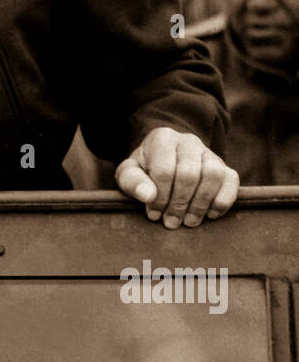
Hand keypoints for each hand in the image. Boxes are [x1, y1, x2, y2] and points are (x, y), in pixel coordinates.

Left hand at [115, 127, 238, 227]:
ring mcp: (209, 152)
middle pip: (189, 174)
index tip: (154, 214)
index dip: (160, 197)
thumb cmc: (145, 169)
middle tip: (171, 222)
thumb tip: (147, 195)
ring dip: (201, 203)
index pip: (164, 170)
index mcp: (163, 139)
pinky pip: (232, 180)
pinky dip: (222, 200)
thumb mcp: (129, 173)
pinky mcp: (224, 166)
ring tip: (189, 221)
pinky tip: (210, 215)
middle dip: (179, 204)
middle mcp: (188, 141)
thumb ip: (132, 181)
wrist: (164, 159)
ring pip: (213, 174)